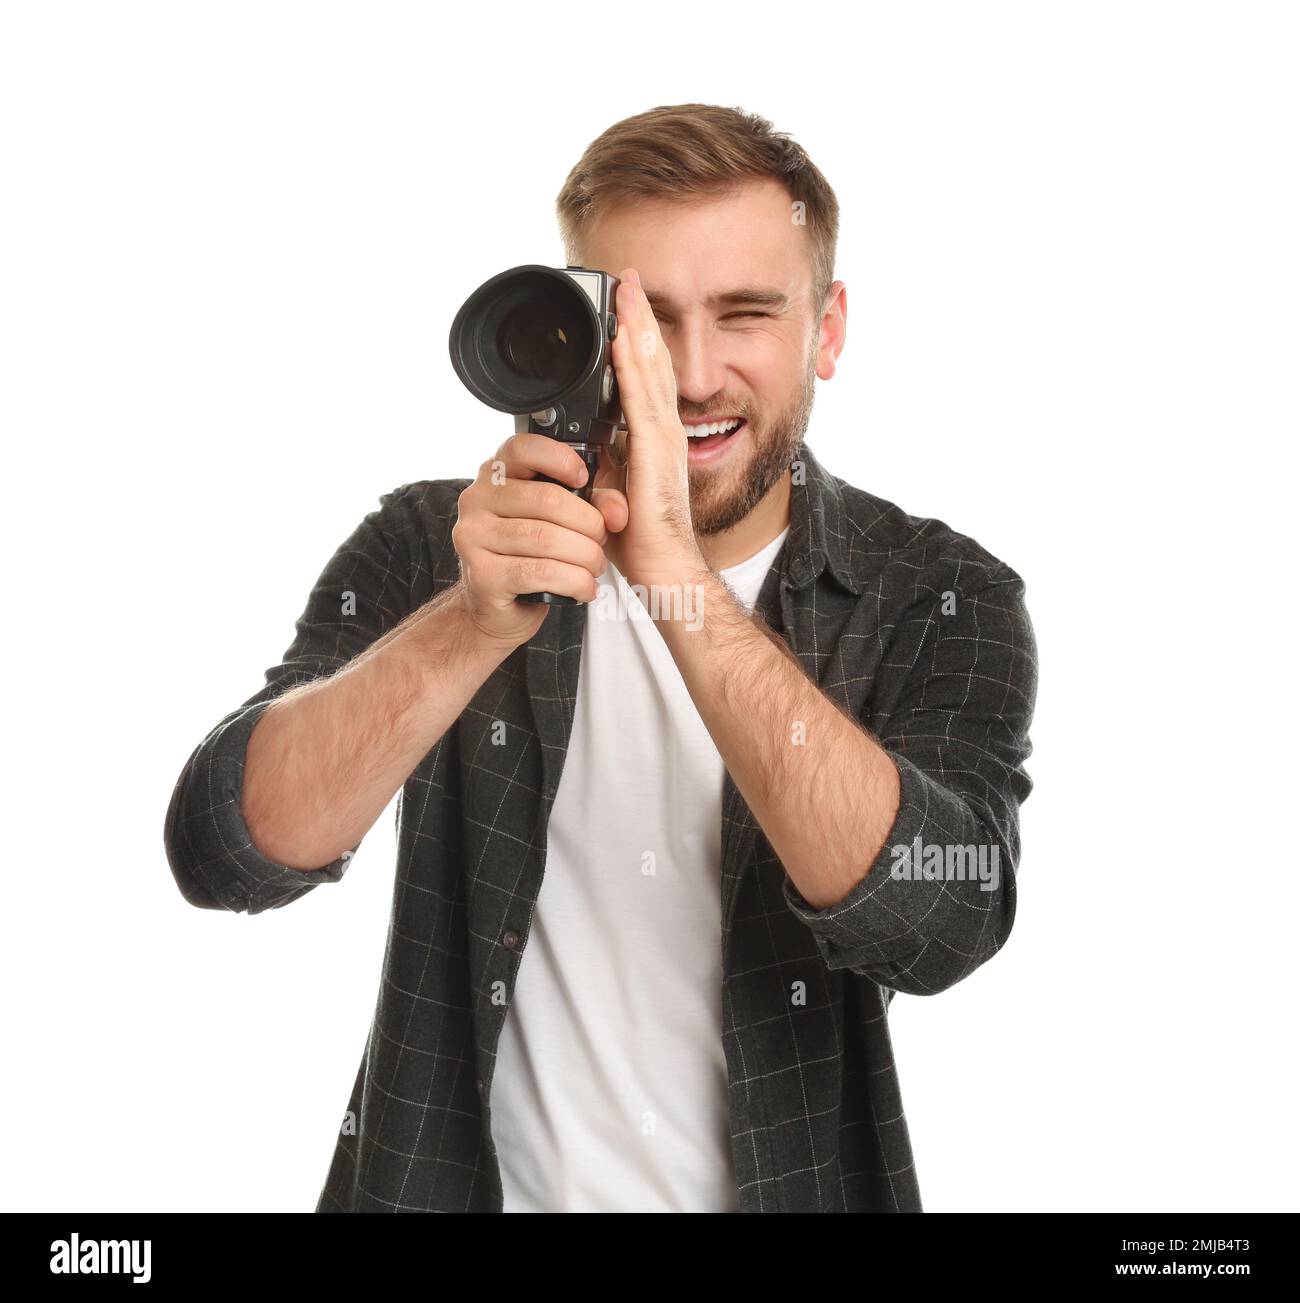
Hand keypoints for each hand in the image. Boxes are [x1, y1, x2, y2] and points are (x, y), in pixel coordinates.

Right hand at [451, 433, 626, 648]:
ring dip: (585, 555)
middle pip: (547, 499)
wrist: (496, 607)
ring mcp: (473, 538)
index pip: (523, 448)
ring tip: (595, 566)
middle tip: (601, 540)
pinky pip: (541, 572)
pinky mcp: (483, 575)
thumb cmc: (528, 555)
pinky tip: (585, 587)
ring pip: (547, 538)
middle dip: (588, 523)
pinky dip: (574, 581)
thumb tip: (616, 511)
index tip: (583, 478)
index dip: (561, 459)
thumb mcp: (557, 519)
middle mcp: (476, 501)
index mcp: (494, 476)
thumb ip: (590, 503)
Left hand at [593, 268, 706, 590]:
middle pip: (653, 362)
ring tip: (628, 292)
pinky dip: (633, 366)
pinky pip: (642, 399)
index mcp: (653, 437)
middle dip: (640, 319)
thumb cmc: (640, 537)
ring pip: (650, 370)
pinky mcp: (655, 452)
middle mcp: (664, 430)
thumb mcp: (614, 488)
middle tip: (629, 280)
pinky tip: (623, 340)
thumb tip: (587, 450)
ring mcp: (664, 438)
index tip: (625, 307)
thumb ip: (606, 462)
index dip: (637, 340)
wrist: (664, 567)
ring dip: (638, 329)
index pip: (646, 377)